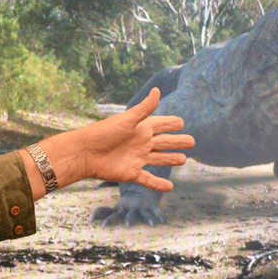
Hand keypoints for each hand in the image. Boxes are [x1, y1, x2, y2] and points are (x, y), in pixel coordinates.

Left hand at [33, 89, 191, 195]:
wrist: (86, 153)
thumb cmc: (104, 133)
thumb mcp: (127, 119)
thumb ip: (144, 108)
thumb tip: (158, 91)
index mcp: (142, 128)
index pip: (161, 124)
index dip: (172, 123)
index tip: (181, 122)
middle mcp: (142, 143)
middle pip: (165, 142)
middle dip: (178, 142)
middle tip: (192, 142)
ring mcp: (138, 158)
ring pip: (159, 159)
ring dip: (171, 159)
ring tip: (184, 159)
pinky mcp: (132, 173)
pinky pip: (149, 179)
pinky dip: (159, 184)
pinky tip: (170, 187)